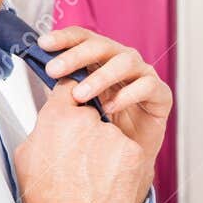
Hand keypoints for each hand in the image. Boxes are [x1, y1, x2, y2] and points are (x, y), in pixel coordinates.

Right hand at [14, 82, 148, 202]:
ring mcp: (114, 136)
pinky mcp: (134, 154)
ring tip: (90, 175)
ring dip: (104, 147)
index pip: (70, 86)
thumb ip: (43, 126)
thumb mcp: (26, 154)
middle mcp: (87, 120)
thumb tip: (51, 116)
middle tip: (79, 155)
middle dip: (88, 128)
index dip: (72, 98)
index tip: (74, 104)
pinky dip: (120, 163)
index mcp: (58, 116)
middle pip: (93, 111)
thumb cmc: (45, 198)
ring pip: (111, 132)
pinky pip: (126, 150)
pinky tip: (105, 182)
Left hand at [38, 26, 171, 202]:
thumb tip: (41, 74)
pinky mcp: (161, 95)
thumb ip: (63, 89)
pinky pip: (147, 86)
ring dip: (100, 77)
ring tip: (81, 96)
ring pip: (125, 62)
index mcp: (101, 60)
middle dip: (76, 56)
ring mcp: (143, 76)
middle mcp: (122, 62)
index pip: (83, 39)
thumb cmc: (102, 132)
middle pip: (102, 46)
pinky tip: (111, 108)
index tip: (44, 44)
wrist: (126, 163)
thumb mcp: (77, 108)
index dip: (64, 38)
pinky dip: (127, 95)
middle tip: (55, 70)